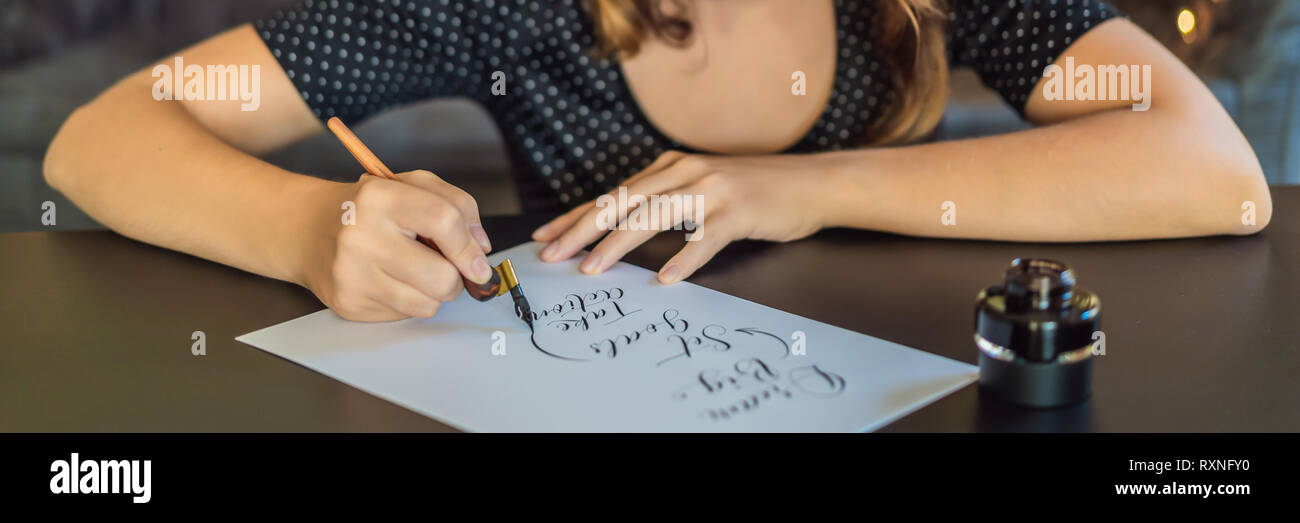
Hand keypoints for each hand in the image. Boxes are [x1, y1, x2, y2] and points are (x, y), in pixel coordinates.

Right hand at [302, 170, 493, 321]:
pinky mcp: (348, 304)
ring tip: (413, 270)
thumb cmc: (367, 207)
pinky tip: (390, 280)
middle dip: (455, 278)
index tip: (478, 262)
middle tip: (445, 267)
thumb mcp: (410, 186)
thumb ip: (455, 205)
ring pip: (427, 304)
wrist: (305, 228)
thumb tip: (480, 249)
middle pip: (441, 277)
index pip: (444, 221)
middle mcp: (361, 236)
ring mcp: (351, 274)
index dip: (469, 246)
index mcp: (379, 197)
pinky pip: (404, 316)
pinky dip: (408, 301)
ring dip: (433, 292)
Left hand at [532, 151, 829, 282]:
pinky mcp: (739, 210)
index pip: (613, 195)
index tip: (546, 238)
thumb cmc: (755, 193)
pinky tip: (665, 278)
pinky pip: (705, 238)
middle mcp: (685, 173)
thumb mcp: (702, 189)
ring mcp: (712, 189)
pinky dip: (684, 259)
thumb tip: (622, 230)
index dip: (576, 216)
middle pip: (622, 202)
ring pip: (654, 217)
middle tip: (553, 256)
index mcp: (670, 168)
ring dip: (619, 244)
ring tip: (593, 269)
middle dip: (582, 230)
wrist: (812, 184)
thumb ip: (666, 202)